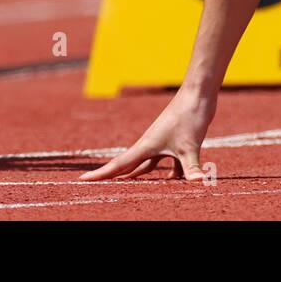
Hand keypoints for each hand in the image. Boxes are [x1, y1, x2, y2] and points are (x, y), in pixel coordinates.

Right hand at [78, 88, 216, 181]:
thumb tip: (198, 183)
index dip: (100, 174)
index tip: (81, 180)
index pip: (119, 165)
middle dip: (114, 177)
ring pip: (147, 165)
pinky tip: (173, 181)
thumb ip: (192, 168)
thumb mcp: (190, 146)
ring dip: (140, 176)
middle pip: (128, 166)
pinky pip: (167, 162)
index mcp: (146, 146)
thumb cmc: (189, 115)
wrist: (198, 93)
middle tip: (98, 186)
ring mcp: (162, 143)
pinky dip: (169, 172)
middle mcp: (150, 145)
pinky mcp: (175, 141)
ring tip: (130, 188)